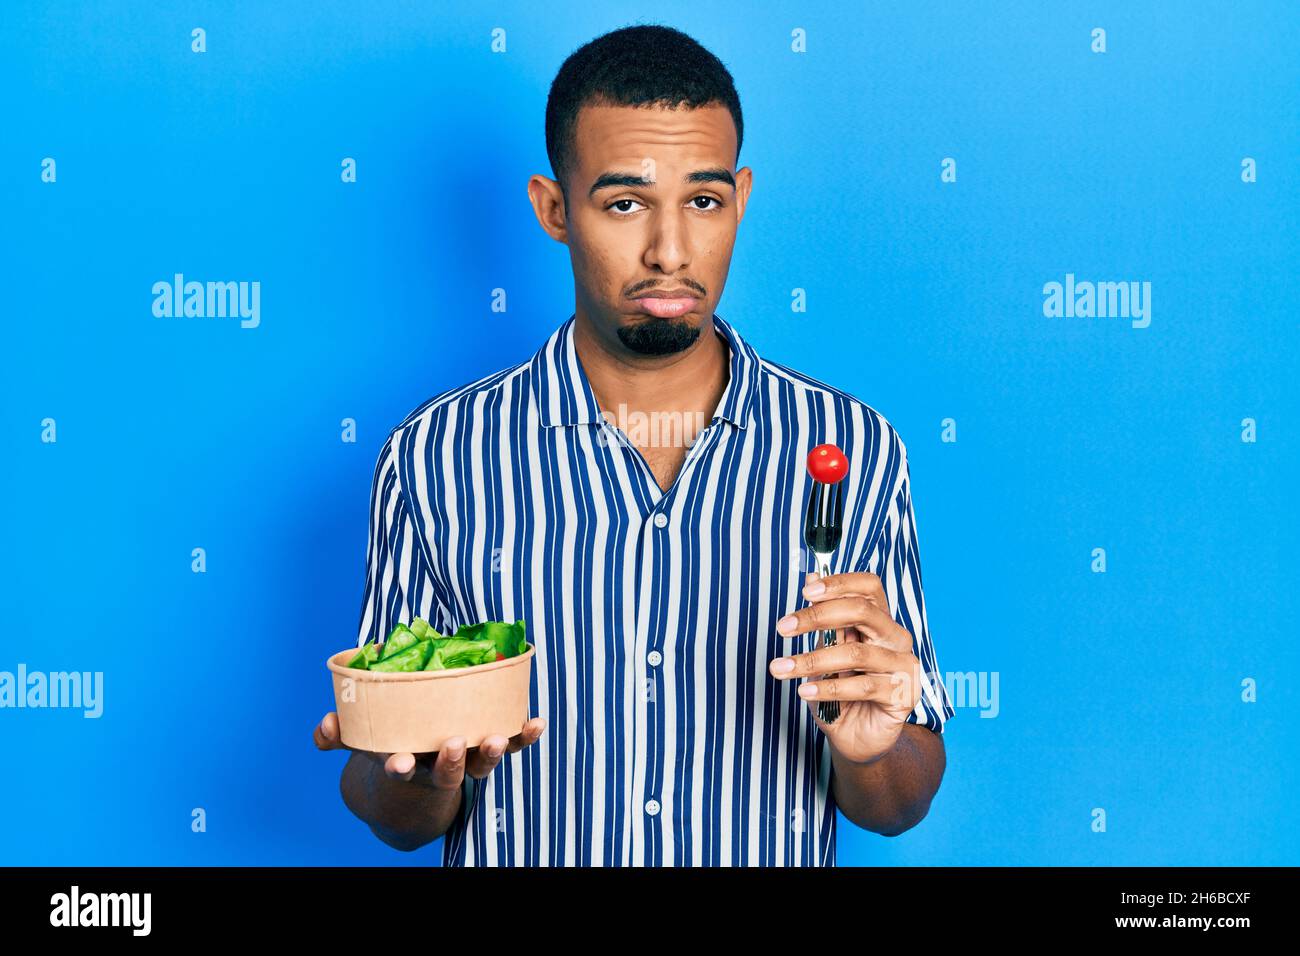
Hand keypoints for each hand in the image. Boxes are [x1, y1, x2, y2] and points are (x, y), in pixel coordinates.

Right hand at [313, 711, 546, 789]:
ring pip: (481, 764)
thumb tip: (324, 726)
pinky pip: (510, 744)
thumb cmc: (385, 742)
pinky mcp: (487, 748)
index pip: (401, 770)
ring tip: (500, 737)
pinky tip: (537, 721)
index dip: (399, 767)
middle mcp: (438, 768)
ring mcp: (465, 761)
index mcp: (405, 764)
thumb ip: (339, 733)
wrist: (414, 767)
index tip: (397, 763)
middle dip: (452, 761)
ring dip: (493, 752)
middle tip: (454, 743)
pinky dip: (524, 736)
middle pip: (449, 772)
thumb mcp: (358, 740)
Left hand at [770, 571, 920, 764]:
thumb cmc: (841, 691)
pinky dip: (828, 687)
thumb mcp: (826, 651)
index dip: (839, 584)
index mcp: (880, 621)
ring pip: (855, 654)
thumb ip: (824, 618)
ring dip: (812, 660)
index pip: (869, 587)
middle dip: (818, 616)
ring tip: (781, 668)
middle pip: (863, 612)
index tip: (806, 592)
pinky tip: (805, 691)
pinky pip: (862, 687)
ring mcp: (903, 667)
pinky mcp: (903, 696)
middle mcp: (896, 639)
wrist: (857, 738)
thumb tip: (810, 576)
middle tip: (783, 628)